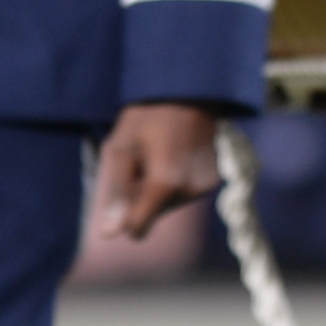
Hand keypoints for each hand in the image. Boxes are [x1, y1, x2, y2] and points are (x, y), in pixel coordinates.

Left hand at [92, 100, 223, 243]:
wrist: (192, 90)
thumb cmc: (148, 116)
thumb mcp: (121, 148)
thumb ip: (117, 192)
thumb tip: (109, 235)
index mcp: (164, 185)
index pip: (137, 229)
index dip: (124, 214)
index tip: (125, 186)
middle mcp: (190, 192)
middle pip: (154, 215)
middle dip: (143, 196)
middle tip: (144, 160)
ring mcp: (206, 187)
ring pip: (170, 205)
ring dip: (161, 189)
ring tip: (163, 153)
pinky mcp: (216, 180)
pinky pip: (187, 194)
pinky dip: (179, 182)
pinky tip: (179, 154)